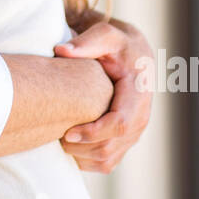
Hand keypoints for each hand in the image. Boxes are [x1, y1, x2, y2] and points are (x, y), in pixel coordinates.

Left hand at [52, 18, 152, 173]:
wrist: (132, 54)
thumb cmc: (116, 43)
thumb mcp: (105, 35)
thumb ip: (86, 42)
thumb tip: (61, 51)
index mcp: (139, 93)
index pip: (120, 124)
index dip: (93, 132)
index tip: (67, 132)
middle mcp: (141, 116)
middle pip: (111, 146)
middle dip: (81, 146)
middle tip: (56, 136)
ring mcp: (135, 131)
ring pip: (108, 159)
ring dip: (80, 155)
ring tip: (59, 138)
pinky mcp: (126, 140)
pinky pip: (107, 162)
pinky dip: (86, 160)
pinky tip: (70, 145)